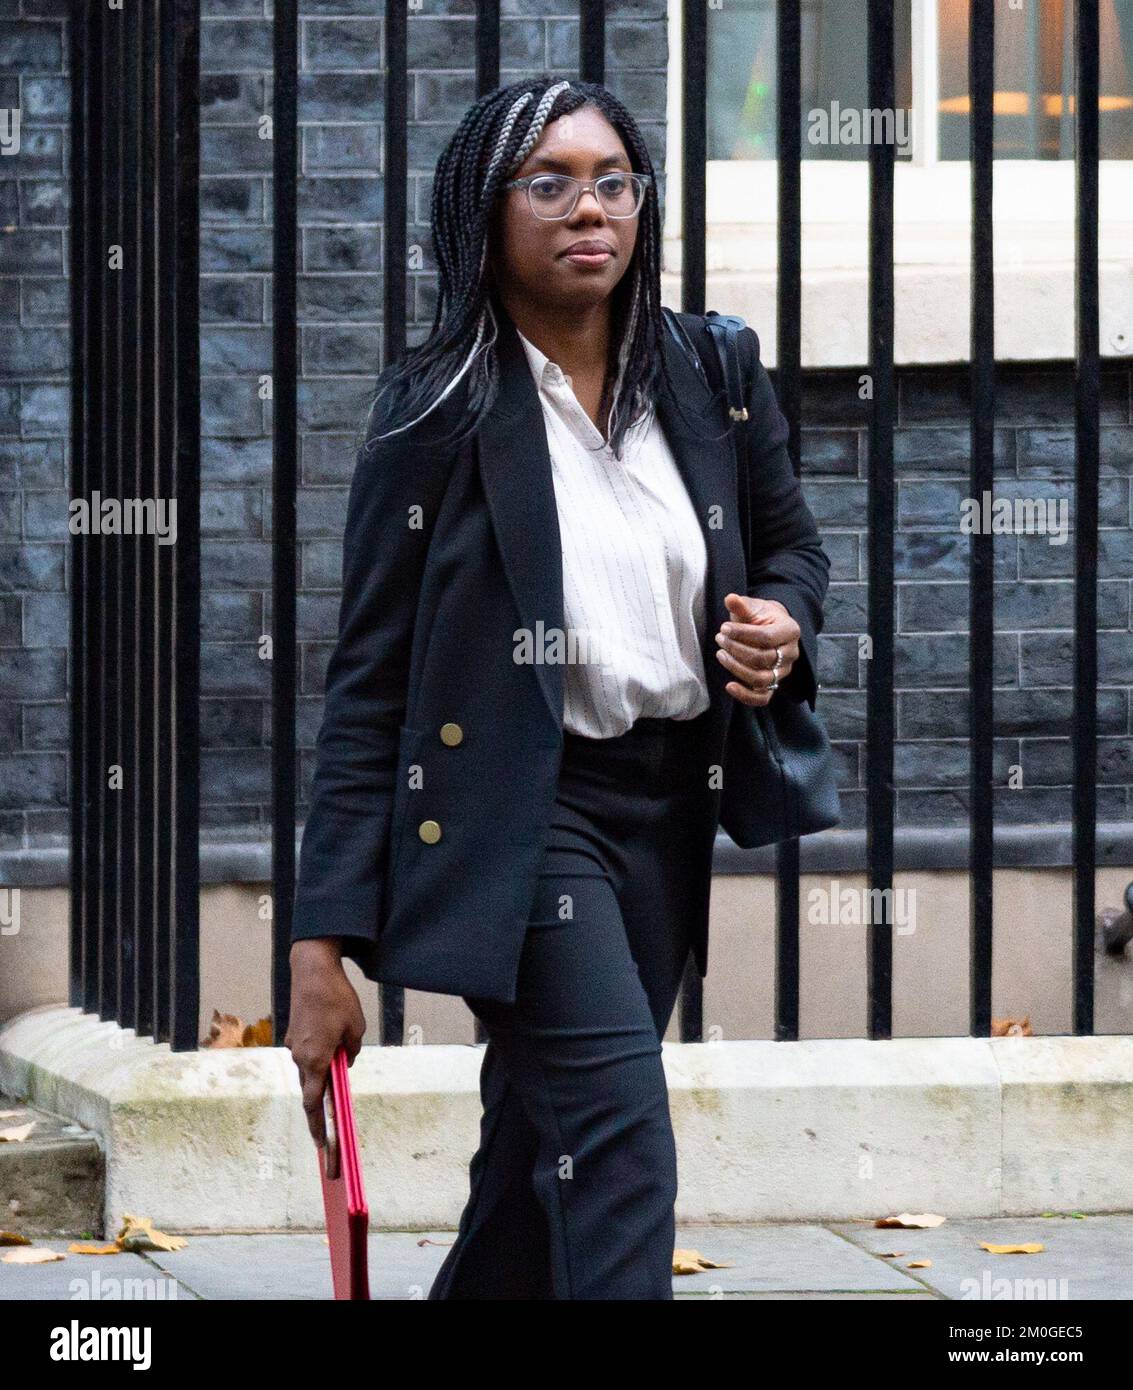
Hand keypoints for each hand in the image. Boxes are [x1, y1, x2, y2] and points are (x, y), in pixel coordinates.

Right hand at [285, 938, 365, 1147]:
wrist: (312, 970)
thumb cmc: (337, 999)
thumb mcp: (357, 1028)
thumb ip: (351, 1052)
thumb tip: (346, 1063)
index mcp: (316, 1060)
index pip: (314, 1103)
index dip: (318, 1128)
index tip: (321, 1147)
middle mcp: (300, 1057)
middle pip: (310, 1092)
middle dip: (320, 1115)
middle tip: (328, 1139)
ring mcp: (295, 1045)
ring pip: (309, 1072)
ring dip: (321, 1080)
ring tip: (338, 1079)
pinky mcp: (294, 1034)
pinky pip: (307, 1055)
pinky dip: (317, 1061)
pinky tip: (331, 1050)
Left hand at [714, 594, 799, 707]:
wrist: (770, 628)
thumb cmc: (760, 617)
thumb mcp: (753, 607)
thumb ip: (742, 605)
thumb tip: (730, 599)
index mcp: (790, 631)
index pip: (767, 637)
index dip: (743, 634)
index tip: (724, 628)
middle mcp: (791, 654)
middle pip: (762, 658)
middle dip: (736, 649)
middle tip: (719, 638)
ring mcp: (783, 672)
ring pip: (761, 678)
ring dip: (736, 668)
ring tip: (721, 654)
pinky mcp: (774, 685)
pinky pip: (762, 698)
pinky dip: (745, 696)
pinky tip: (729, 685)